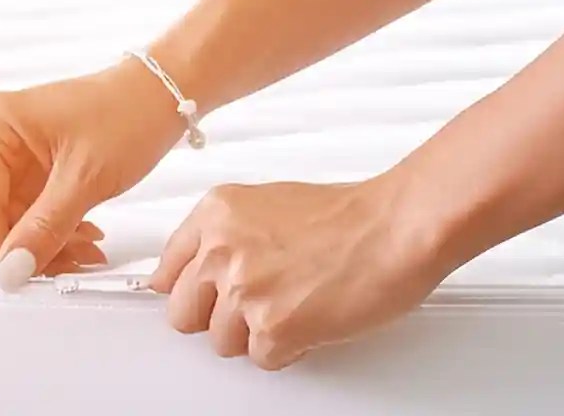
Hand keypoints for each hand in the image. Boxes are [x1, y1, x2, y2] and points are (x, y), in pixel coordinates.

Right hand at [0, 59, 186, 287]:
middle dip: (11, 248)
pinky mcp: (29, 169)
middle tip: (46, 270)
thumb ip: (45, 227)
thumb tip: (12, 269)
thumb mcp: (86, 177)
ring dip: (36, 245)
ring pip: (2, 220)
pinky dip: (50, 233)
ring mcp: (9, 154)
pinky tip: (83, 239)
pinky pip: (25, 215)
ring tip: (81, 254)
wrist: (161, 95)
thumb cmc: (128, 112)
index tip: (17, 277)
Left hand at [148, 178, 452, 369]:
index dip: (189, 290)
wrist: (395, 226)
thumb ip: (224, 236)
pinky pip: (262, 359)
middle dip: (215, 317)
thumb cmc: (348, 216)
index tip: (195, 297)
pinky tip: (310, 317)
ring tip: (294, 302)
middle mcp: (221, 250)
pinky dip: (288, 348)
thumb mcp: (267, 204)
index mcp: (216, 214)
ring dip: (256, 333)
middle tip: (254, 304)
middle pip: (183, 314)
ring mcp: (244, 290)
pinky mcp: (273, 327)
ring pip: (222, 342)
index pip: (168, 270)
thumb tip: (198, 268)